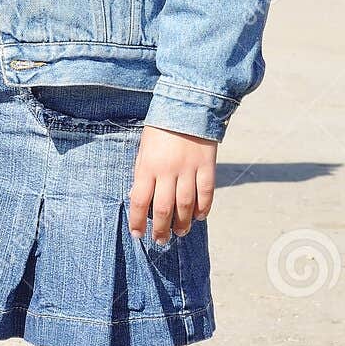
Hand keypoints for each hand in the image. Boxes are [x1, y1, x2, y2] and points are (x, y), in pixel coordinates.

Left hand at [128, 125, 216, 242]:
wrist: (188, 105)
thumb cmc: (160, 129)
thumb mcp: (144, 149)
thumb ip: (142, 173)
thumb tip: (137, 199)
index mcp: (148, 166)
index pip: (139, 201)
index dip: (137, 220)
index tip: (137, 234)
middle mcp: (168, 170)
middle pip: (163, 208)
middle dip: (161, 228)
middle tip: (160, 240)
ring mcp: (189, 168)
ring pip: (186, 204)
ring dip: (183, 223)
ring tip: (180, 232)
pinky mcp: (207, 165)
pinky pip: (206, 192)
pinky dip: (204, 207)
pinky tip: (200, 216)